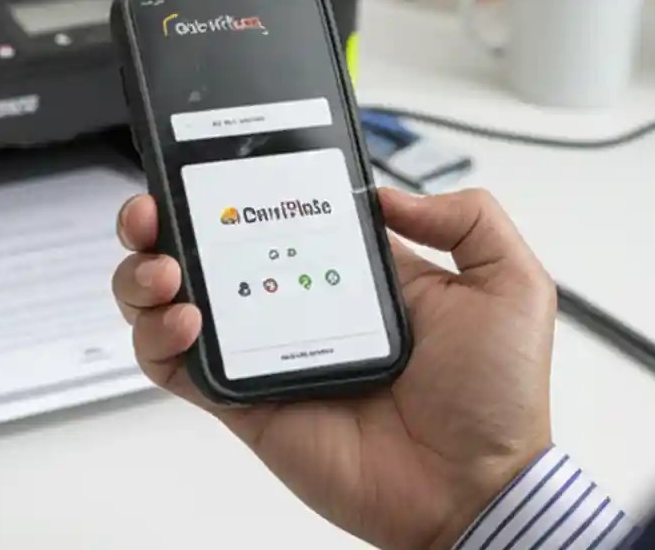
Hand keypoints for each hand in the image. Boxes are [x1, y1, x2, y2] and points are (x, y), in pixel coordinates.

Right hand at [112, 187, 556, 549]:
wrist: (476, 487)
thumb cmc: (497, 397)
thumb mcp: (510, 283)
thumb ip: (466, 218)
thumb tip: (387, 193)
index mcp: (346, 273)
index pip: (270, 214)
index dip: (229, 188)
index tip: (204, 166)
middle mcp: (294, 305)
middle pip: (203, 251)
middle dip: (161, 222)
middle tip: (152, 213)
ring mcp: (263, 353)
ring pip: (172, 305)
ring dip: (144, 278)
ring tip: (162, 270)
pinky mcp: (243, 402)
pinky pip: (177, 370)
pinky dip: (156, 342)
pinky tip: (182, 322)